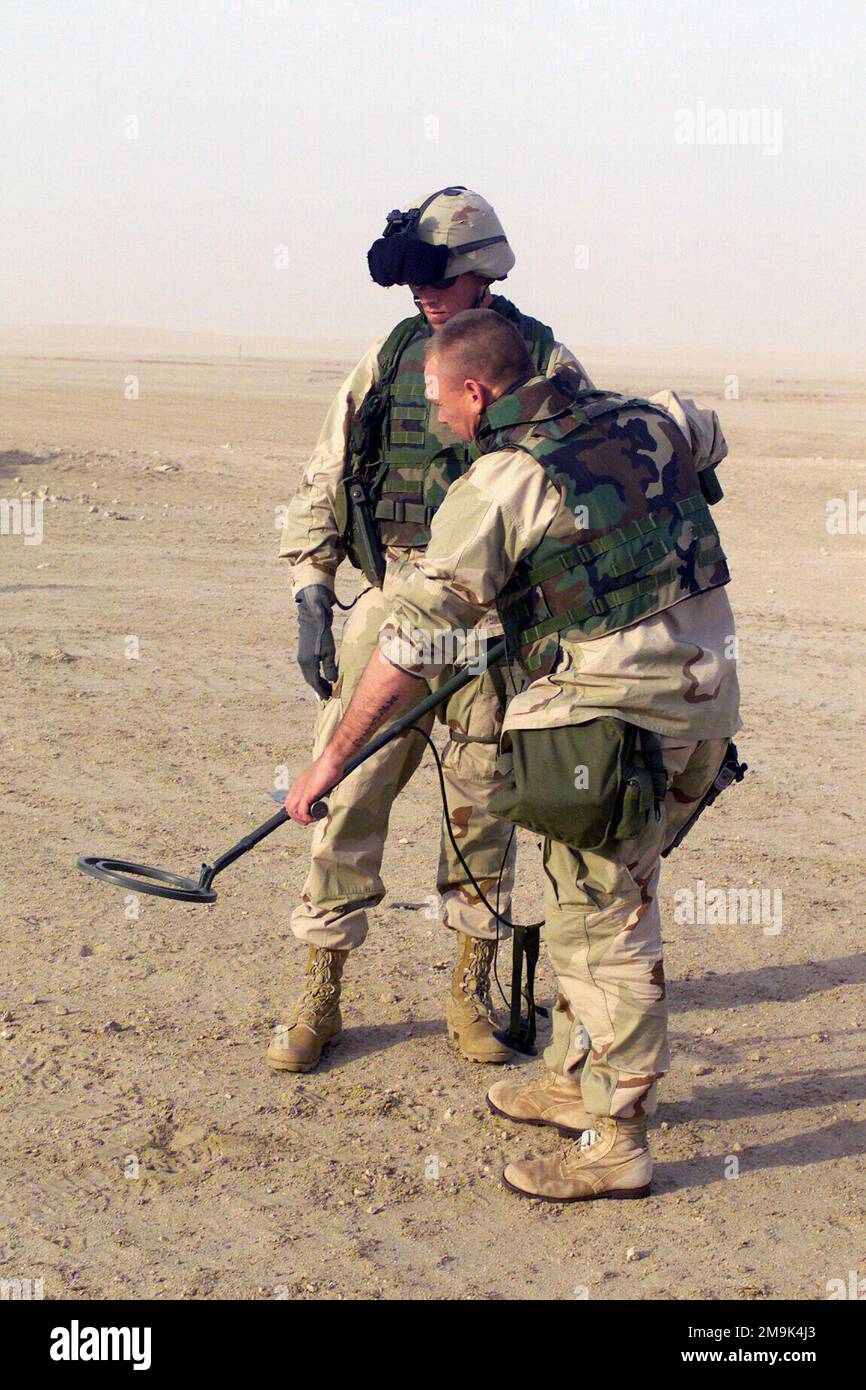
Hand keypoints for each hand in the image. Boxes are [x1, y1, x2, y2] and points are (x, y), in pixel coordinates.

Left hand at [284, 751, 343, 825]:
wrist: (330, 761)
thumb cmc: (328, 767)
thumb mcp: (318, 779)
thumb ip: (316, 787)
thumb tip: (321, 793)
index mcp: (298, 784)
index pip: (289, 801)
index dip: (295, 810)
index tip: (304, 815)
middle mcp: (297, 788)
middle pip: (288, 808)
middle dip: (298, 817)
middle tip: (309, 819)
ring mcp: (301, 791)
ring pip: (293, 812)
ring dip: (303, 818)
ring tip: (314, 818)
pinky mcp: (308, 794)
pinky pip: (302, 812)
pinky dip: (309, 817)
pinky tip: (318, 814)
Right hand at [296, 584, 337, 698]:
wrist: (313, 616)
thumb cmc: (323, 633)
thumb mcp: (329, 651)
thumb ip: (329, 667)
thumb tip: (332, 681)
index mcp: (308, 663)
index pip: (314, 682)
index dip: (321, 691)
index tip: (328, 698)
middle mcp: (302, 662)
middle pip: (310, 680)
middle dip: (319, 688)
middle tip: (328, 695)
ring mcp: (302, 656)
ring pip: (309, 674)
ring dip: (317, 682)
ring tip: (326, 687)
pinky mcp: (304, 651)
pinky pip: (309, 668)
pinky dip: (315, 674)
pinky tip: (322, 675)